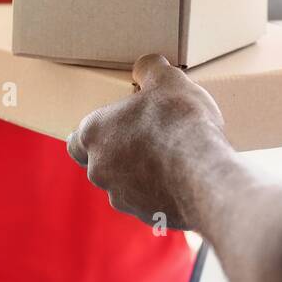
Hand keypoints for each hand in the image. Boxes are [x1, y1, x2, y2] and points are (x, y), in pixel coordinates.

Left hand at [67, 53, 234, 231]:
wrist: (204, 173)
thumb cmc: (179, 123)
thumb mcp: (167, 79)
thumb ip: (149, 69)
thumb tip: (146, 66)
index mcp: (95, 133)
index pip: (77, 138)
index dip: (96, 131)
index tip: (117, 124)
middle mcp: (99, 169)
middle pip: (102, 161)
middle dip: (122, 151)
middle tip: (150, 136)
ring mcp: (121, 196)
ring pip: (124, 184)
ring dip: (140, 173)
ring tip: (172, 158)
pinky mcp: (146, 216)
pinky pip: (147, 201)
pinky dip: (160, 192)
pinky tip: (183, 178)